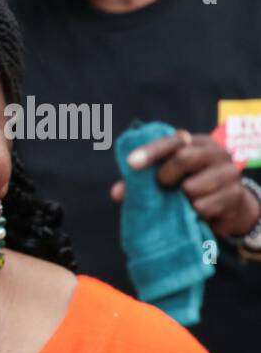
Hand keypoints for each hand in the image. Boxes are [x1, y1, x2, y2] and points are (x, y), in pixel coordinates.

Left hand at [110, 130, 260, 237]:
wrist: (228, 208)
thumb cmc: (190, 187)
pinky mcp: (236, 194)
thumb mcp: (166, 181)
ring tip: (185, 200)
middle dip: (165, 176)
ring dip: (181, 198)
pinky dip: (195, 212)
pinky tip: (199, 211)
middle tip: (163, 185)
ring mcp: (229, 172)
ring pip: (192, 186)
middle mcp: (215, 152)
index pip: (172, 140)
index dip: (150, 151)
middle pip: (183, 158)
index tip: (131, 163)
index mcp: (196, 143)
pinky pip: (204, 206)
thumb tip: (116, 192)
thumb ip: (141, 183)